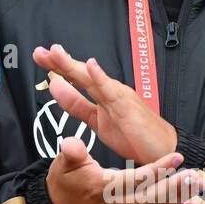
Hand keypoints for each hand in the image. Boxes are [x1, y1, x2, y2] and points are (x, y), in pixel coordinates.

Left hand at [33, 44, 177, 166]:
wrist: (165, 151)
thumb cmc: (134, 136)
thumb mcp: (97, 121)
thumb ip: (76, 105)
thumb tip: (54, 86)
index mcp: (101, 94)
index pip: (76, 77)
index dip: (57, 67)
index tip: (40, 56)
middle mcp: (110, 91)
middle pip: (81, 73)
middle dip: (60, 62)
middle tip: (39, 52)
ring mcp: (119, 97)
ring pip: (92, 79)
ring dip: (74, 65)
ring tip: (57, 52)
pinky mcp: (128, 108)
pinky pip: (113, 92)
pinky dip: (102, 78)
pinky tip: (92, 66)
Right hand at [45, 135, 200, 203]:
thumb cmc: (65, 183)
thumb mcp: (63, 164)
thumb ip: (71, 153)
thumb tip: (71, 143)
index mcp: (102, 190)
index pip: (134, 179)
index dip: (157, 170)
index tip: (176, 158)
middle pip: (152, 198)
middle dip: (176, 187)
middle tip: (195, 175)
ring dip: (181, 199)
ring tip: (199, 186)